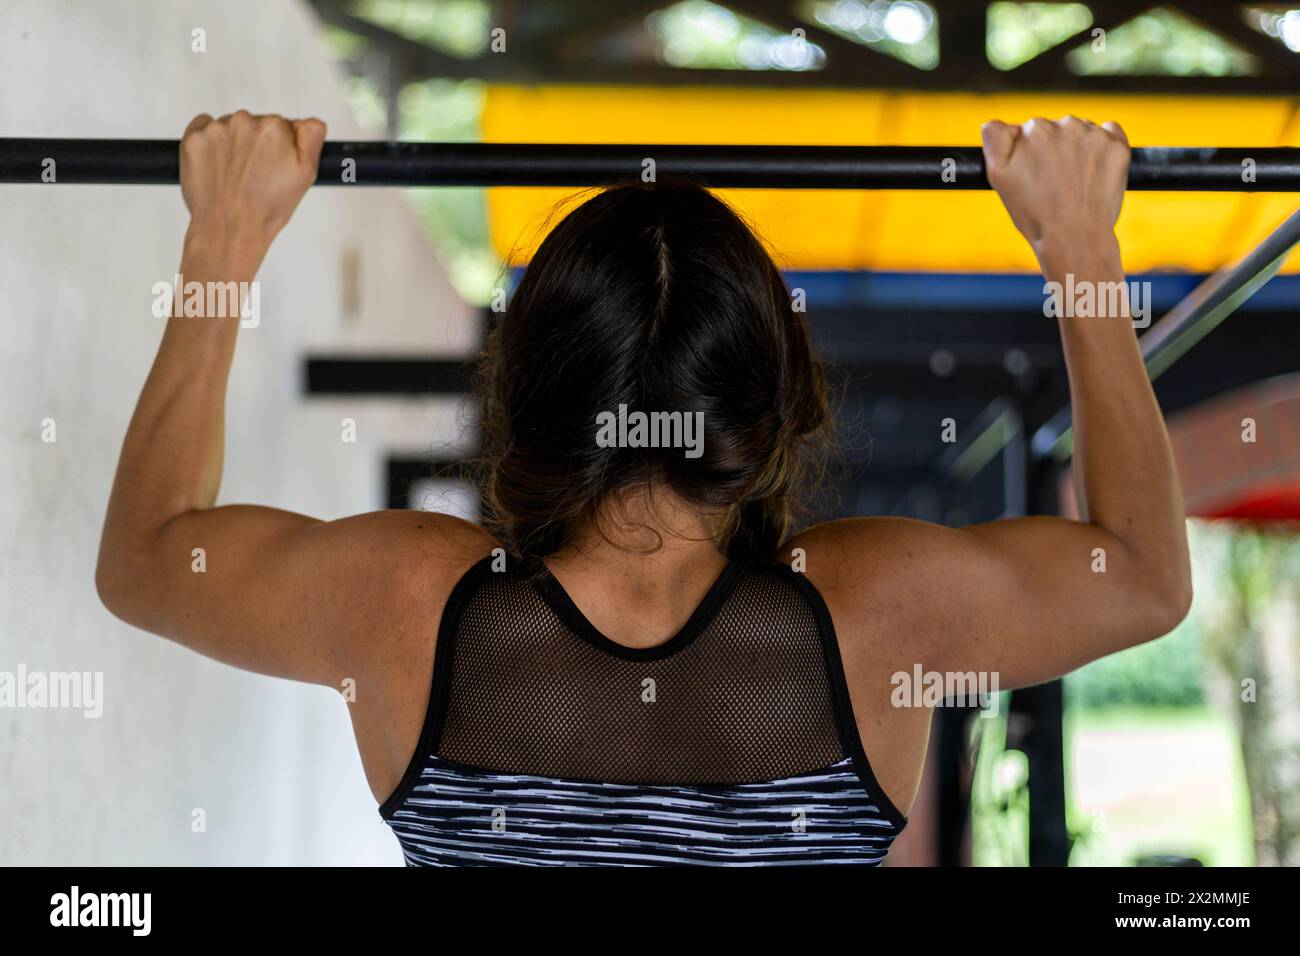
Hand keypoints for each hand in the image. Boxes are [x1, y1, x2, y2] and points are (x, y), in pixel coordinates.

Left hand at [179, 111, 325, 265]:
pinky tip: (217, 166)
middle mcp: (244, 121)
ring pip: (231, 128)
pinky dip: (210, 143)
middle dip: (257, 145)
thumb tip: (308, 120)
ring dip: (234, 145)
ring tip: (236, 176)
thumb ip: (312, 136)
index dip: (282, 148)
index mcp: (274, 127)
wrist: (229, 228)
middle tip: (255, 175)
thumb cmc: (266, 208)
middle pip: (256, 124)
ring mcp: (215, 129)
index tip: (276, 166)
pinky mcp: (193, 137)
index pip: (283, 125)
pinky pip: (204, 127)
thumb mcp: (306, 174)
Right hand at [981, 116, 1128, 265]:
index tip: (1031, 175)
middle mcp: (1064, 124)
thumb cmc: (1034, 213)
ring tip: (1073, 183)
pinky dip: (1103, 147)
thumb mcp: (998, 176)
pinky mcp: (1117, 145)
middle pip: (1054, 130)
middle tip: (1053, 184)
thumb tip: (998, 122)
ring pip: (1080, 132)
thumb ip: (995, 138)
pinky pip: (1109, 132)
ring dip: (1077, 149)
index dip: (1026, 155)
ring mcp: (1094, 134)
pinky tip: (1094, 172)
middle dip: (1052, 151)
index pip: (1026, 131)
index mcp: (1033, 129)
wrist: (1073, 238)